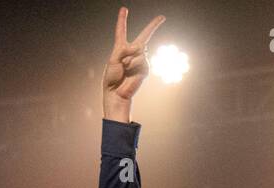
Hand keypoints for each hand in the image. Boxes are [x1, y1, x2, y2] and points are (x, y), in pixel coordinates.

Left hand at [103, 7, 165, 121]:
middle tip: (162, 17)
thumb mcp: (113, 60)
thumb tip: (139, 48)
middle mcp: (132, 52)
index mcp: (121, 48)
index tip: (124, 9)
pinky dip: (135, 66)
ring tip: (125, 70)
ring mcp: (140, 60)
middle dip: (153, 26)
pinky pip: (142, 62)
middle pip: (145, 36)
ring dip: (130, 61)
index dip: (122, 20)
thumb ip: (124, 50)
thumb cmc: (112, 78)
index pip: (121, 31)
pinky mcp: (145, 69)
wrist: (116, 93)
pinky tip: (130, 74)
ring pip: (139, 52)